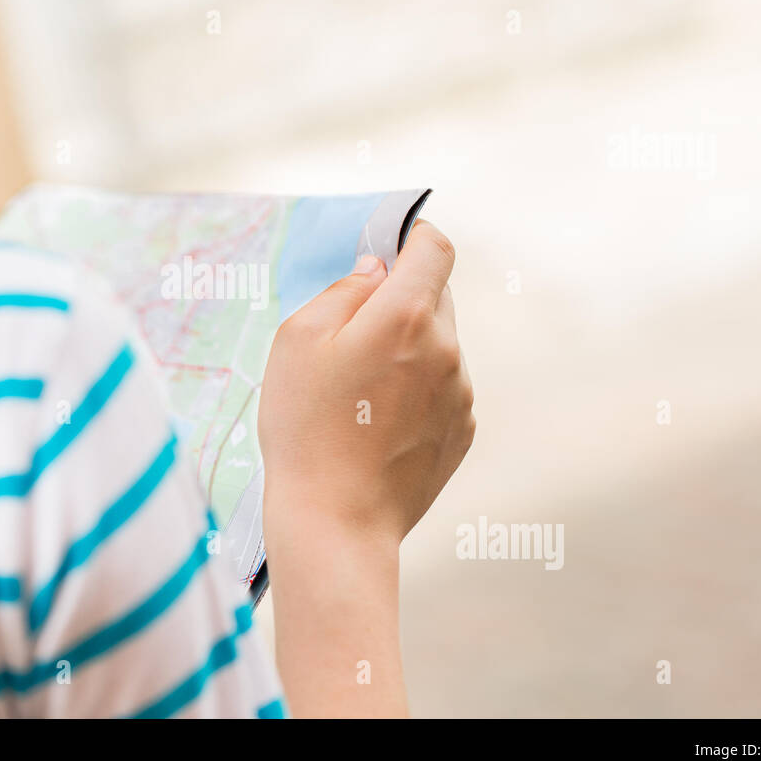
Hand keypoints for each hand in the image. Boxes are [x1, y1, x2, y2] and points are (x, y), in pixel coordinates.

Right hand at [258, 220, 473, 550]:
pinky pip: (444, 387)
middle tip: (352, 335)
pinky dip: (417, 389)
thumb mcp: (297, 341)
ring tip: (359, 392)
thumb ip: (344, 291)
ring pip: (440, 344)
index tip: (388, 249)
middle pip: (436, 296)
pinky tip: (377, 422)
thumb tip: (376, 271)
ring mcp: (461, 392)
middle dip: (401, 300)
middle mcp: (447, 348)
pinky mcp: (463, 429)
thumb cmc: (306, 429)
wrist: (335, 521)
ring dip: (409, 348)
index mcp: (406, 316)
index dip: (412, 239)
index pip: (435, 248)